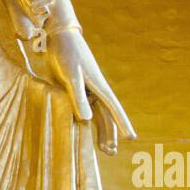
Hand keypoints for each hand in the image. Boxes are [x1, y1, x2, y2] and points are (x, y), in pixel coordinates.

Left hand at [45, 28, 134, 153]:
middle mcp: (94, 90)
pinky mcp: (72, 88)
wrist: (57, 37)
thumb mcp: (71, 76)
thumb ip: (78, 97)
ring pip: (95, 115)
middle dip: (109, 134)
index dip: (122, 124)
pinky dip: (83, 120)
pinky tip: (82, 131)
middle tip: (111, 152)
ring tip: (103, 149)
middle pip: (105, 116)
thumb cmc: (66, 53)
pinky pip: (80, 108)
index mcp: (98, 86)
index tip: (131, 138)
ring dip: (98, 131)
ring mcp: (84, 90)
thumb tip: (88, 120)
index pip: (113, 109)